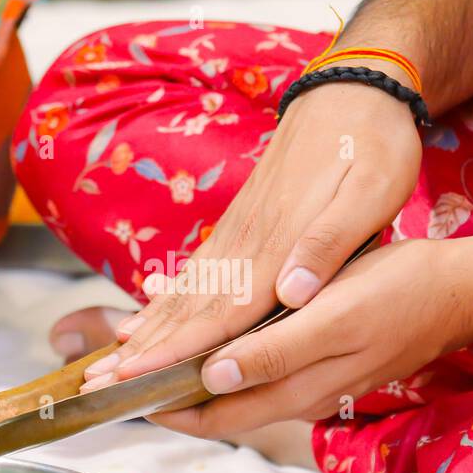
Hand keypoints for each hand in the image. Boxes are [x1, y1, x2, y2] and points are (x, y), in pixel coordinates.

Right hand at [81, 69, 422, 390]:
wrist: (355, 87)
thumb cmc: (374, 143)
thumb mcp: (372, 192)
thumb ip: (330, 244)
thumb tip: (291, 294)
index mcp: (281, 242)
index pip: (223, 309)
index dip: (179, 348)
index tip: (139, 378)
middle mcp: (250, 240)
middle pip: (190, 306)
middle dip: (145, 350)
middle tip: (99, 386)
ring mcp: (241, 230)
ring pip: (186, 290)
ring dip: (147, 329)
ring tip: (108, 362)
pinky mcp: (242, 222)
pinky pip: (197, 271)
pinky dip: (167, 300)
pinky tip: (145, 318)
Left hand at [147, 236, 472, 438]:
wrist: (459, 291)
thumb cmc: (400, 295)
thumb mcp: (333, 320)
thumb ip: (273, 354)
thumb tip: (212, 378)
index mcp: (297, 390)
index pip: (215, 416)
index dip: (164, 408)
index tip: (118, 396)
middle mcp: (299, 394)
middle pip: (219, 411)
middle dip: (166, 399)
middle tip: (117, 382)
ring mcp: (313, 379)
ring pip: (238, 390)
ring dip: (192, 379)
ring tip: (148, 360)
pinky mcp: (323, 359)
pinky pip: (260, 368)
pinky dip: (224, 359)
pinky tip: (207, 337)